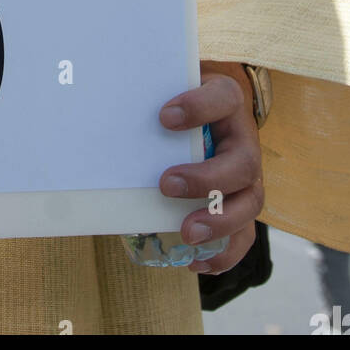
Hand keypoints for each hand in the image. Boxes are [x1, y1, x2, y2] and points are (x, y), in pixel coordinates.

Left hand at [157, 59, 263, 273]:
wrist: (204, 106)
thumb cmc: (178, 97)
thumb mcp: (169, 87)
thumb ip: (149, 95)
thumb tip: (100, 107)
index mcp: (227, 101)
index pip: (224, 97)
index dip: (199, 107)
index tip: (164, 117)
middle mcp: (243, 138)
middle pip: (243, 163)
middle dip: (206, 180)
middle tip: (167, 185)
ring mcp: (248, 175)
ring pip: (250, 203)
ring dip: (219, 222)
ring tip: (186, 233)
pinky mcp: (242, 203)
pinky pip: (245, 234)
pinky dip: (224, 253)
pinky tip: (197, 262)